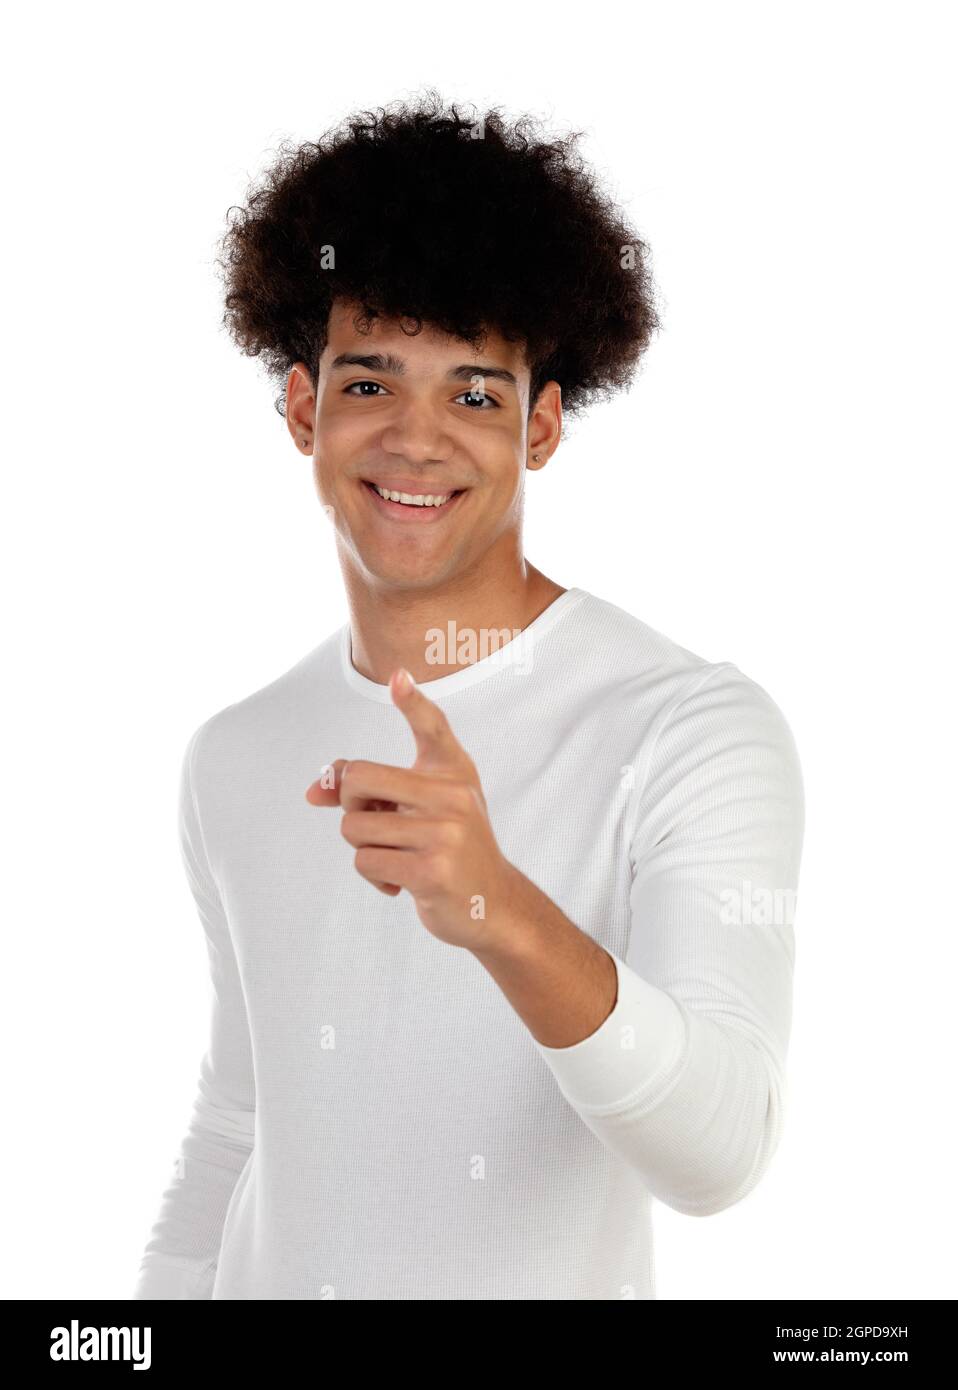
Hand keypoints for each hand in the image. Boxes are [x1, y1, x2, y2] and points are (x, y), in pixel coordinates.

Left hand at [305, 667, 517, 949]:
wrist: (492, 903)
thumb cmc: (447, 847)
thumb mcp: (420, 808)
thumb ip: (370, 789)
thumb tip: (314, 790)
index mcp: (453, 772)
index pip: (432, 726)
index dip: (413, 701)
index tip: (398, 677)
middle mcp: (453, 795)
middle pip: (359, 779)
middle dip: (350, 805)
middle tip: (377, 824)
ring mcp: (444, 832)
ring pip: (355, 828)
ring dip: (364, 849)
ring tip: (398, 857)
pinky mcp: (432, 870)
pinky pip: (366, 861)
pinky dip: (374, 875)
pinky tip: (402, 881)